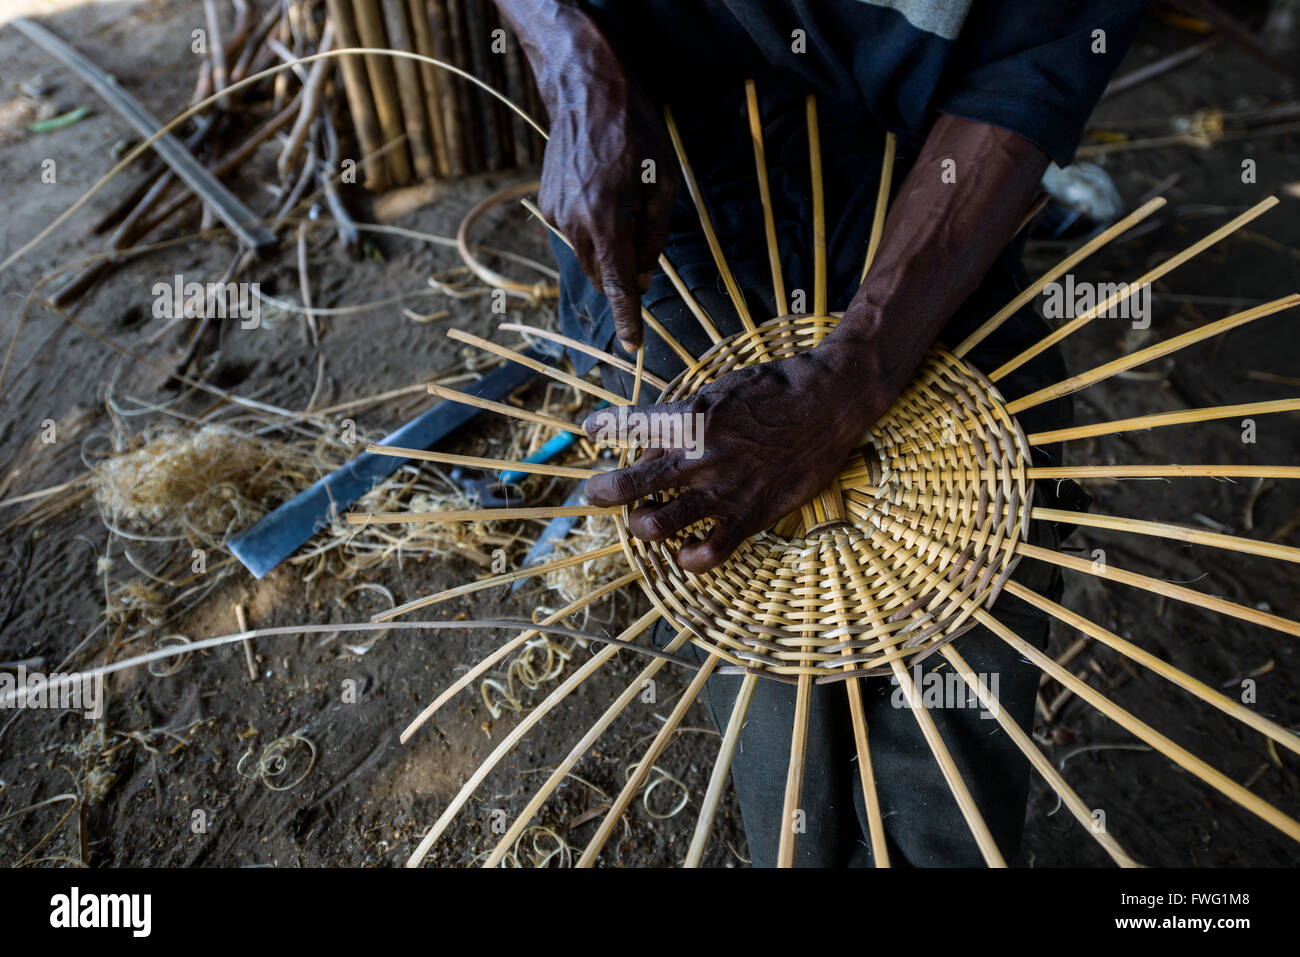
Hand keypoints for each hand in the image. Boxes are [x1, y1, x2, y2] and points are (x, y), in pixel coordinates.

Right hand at [533, 16, 678, 349]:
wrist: (585, 91)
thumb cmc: (635, 132)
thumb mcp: (664, 184)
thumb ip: (654, 237)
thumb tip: (643, 278)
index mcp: (607, 221)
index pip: (620, 285)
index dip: (628, 319)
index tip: (632, 346)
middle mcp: (574, 224)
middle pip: (604, 275)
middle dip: (625, 274)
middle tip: (645, 239)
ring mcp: (556, 214)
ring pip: (589, 256)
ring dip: (610, 248)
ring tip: (624, 202)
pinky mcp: (547, 204)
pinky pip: (576, 234)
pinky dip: (594, 230)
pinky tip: (604, 193)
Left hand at [583, 345, 886, 572]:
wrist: (829, 403)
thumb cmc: (772, 391)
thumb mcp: (719, 389)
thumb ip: (682, 418)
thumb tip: (649, 446)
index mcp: (691, 419)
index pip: (629, 426)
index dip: (602, 428)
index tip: (591, 429)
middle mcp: (701, 458)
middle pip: (631, 486)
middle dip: (604, 492)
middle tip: (599, 493)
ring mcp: (725, 490)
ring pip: (659, 525)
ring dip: (642, 525)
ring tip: (645, 518)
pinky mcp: (751, 515)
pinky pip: (710, 551)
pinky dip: (690, 558)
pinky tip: (686, 550)